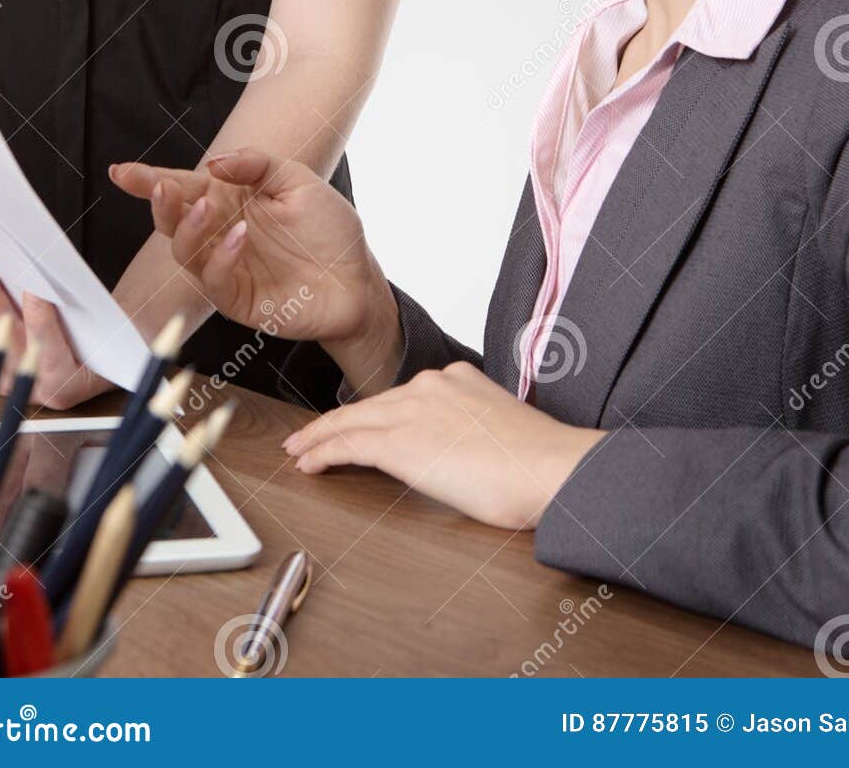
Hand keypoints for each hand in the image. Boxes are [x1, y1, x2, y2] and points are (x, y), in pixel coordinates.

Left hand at [0, 252, 113, 410]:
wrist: (93, 359)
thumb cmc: (101, 339)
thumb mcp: (105, 327)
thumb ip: (85, 312)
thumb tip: (54, 282)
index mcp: (64, 384)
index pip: (48, 348)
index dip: (40, 318)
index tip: (33, 288)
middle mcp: (28, 385)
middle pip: (2, 337)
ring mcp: (2, 376)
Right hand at [116, 146, 400, 368]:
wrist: (358, 278)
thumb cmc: (329, 228)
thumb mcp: (298, 180)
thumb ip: (257, 164)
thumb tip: (215, 163)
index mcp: (229, 201)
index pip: (184, 187)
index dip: (149, 179)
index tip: (120, 172)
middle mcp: (220, 234)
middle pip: (174, 220)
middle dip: (160, 204)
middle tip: (162, 188)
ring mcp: (226, 268)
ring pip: (185, 252)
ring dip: (188, 229)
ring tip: (203, 207)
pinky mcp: (238, 299)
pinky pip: (216, 280)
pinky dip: (221, 257)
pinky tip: (238, 236)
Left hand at [281, 361, 604, 528]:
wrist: (549, 469)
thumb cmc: (538, 464)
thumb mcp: (500, 431)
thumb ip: (472, 430)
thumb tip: (461, 453)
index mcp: (458, 379)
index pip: (400, 397)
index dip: (370, 413)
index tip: (354, 424)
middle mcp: (432, 385)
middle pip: (369, 404)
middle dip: (334, 422)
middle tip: (307, 436)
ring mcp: (414, 410)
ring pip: (351, 420)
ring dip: (319, 437)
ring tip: (299, 450)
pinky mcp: (402, 442)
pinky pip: (349, 444)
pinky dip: (323, 452)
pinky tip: (308, 463)